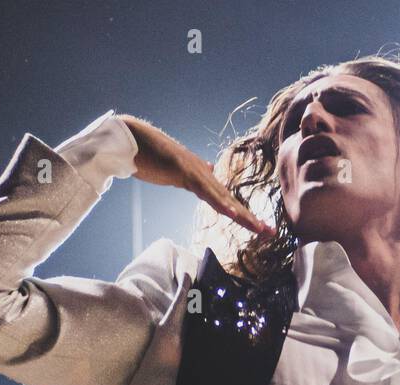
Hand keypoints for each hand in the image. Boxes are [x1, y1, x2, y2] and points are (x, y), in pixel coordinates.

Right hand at [118, 114, 275, 237]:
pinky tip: (233, 214)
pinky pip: (205, 191)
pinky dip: (219, 203)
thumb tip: (210, 170)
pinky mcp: (183, 171)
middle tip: (270, 232)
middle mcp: (202, 174)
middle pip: (230, 200)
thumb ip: (192, 172)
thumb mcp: (174, 168)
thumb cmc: (148, 153)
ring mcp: (194, 172)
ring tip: (260, 228)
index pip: (225, 199)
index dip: (242, 214)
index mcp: (200, 177)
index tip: (257, 227)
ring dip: (242, 214)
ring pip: (223, 197)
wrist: (130, 138)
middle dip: (250, 218)